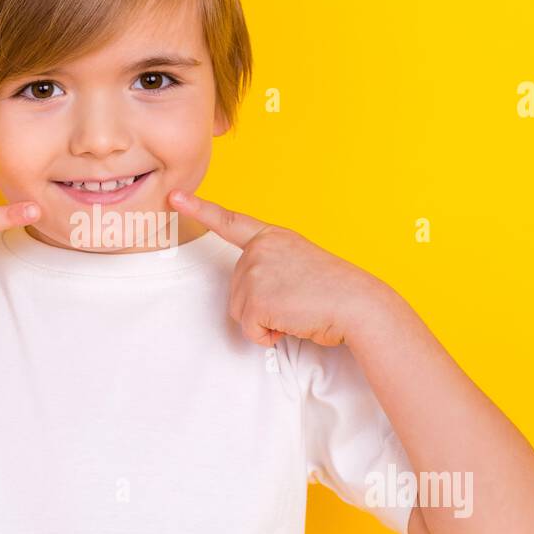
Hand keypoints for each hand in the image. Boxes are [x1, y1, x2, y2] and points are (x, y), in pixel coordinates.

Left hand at [168, 189, 387, 347]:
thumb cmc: (337, 291)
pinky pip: (250, 330)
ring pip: (241, 312)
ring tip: (298, 310)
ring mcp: (255, 271)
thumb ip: (273, 268)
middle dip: (263, 306)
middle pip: (237, 291)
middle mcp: (259, 249)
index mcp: (272, 237)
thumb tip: (257, 298)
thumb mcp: (301, 266)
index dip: (200, 209)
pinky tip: (292, 322)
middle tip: (298, 301)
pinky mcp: (255, 298)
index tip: (175, 197)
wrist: (358, 304)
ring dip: (267, 321)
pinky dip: (268, 335)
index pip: (230, 221)